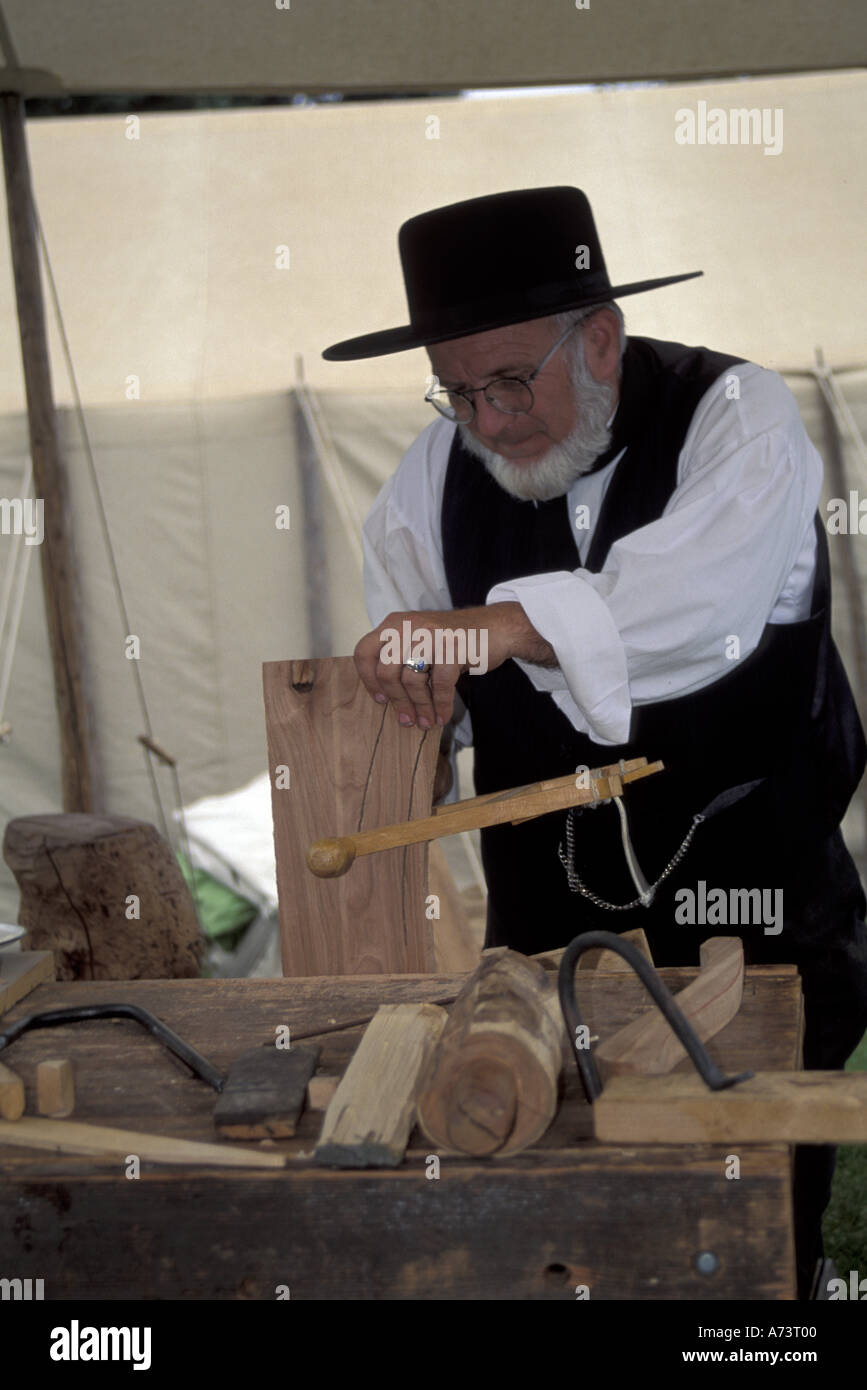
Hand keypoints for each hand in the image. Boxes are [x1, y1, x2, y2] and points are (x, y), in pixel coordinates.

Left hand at [353, 603, 554, 727]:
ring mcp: (431, 635)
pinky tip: (442, 716)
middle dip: (397, 701)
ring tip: (426, 721)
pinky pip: (440, 684)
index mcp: (394, 624)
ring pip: (412, 680)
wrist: (497, 627)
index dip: (368, 679)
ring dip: (420, 707)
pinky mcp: (453, 647)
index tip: (381, 699)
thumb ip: (400, 655)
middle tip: (406, 720)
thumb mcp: (420, 638)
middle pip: (386, 671)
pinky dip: (441, 705)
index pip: (364, 651)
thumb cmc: (455, 639)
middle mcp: (408, 626)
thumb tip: (386, 696)